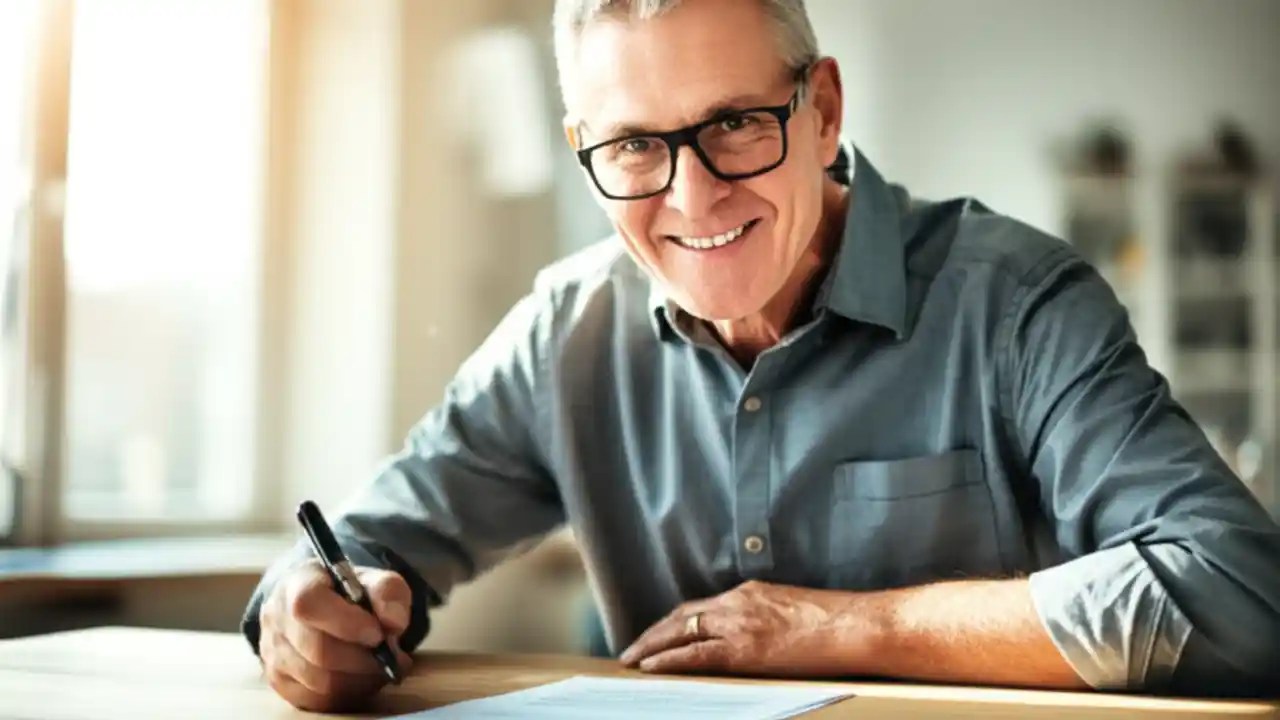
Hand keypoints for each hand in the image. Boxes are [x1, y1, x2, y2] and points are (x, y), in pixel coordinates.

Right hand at [259, 559, 414, 711]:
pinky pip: (317, 700)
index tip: (377, 634)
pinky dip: (348, 693)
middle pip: (317, 650)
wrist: (320, 603)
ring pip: (319, 681)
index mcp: (297, 582)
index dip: (346, 623)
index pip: (308, 603)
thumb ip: (388, 593)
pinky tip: (363, 677)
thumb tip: (393, 622)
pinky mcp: (279, 680)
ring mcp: (272, 652)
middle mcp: (277, 617)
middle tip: (391, 655)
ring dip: (359, 678)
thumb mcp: (375, 580)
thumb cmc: (348, 591)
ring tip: (380, 665)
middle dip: (363, 659)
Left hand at [620, 580, 876, 676]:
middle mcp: (737, 602)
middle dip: (654, 633)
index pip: (700, 607)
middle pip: (682, 616)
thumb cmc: (834, 622)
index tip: (657, 633)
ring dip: (652, 646)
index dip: (673, 622)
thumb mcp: (790, 608)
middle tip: (631, 649)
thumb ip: (764, 615)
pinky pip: (695, 655)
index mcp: (749, 592)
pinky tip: (650, 667)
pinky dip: (668, 660)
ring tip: (632, 660)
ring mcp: (739, 624)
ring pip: (681, 632)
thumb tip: (754, 633)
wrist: (854, 626)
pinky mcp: (745, 648)